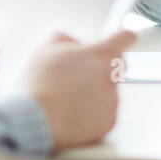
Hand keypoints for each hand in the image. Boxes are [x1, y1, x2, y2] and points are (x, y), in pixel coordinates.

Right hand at [21, 29, 136, 149]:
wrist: (35, 120)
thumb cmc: (39, 86)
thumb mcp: (45, 49)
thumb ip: (66, 39)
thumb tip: (74, 43)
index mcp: (99, 54)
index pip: (123, 38)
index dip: (122, 37)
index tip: (125, 38)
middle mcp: (111, 76)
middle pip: (119, 66)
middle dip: (105, 68)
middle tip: (82, 76)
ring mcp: (112, 100)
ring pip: (109, 92)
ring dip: (96, 93)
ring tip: (69, 100)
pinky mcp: (109, 122)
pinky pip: (105, 114)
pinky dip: (94, 114)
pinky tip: (74, 114)